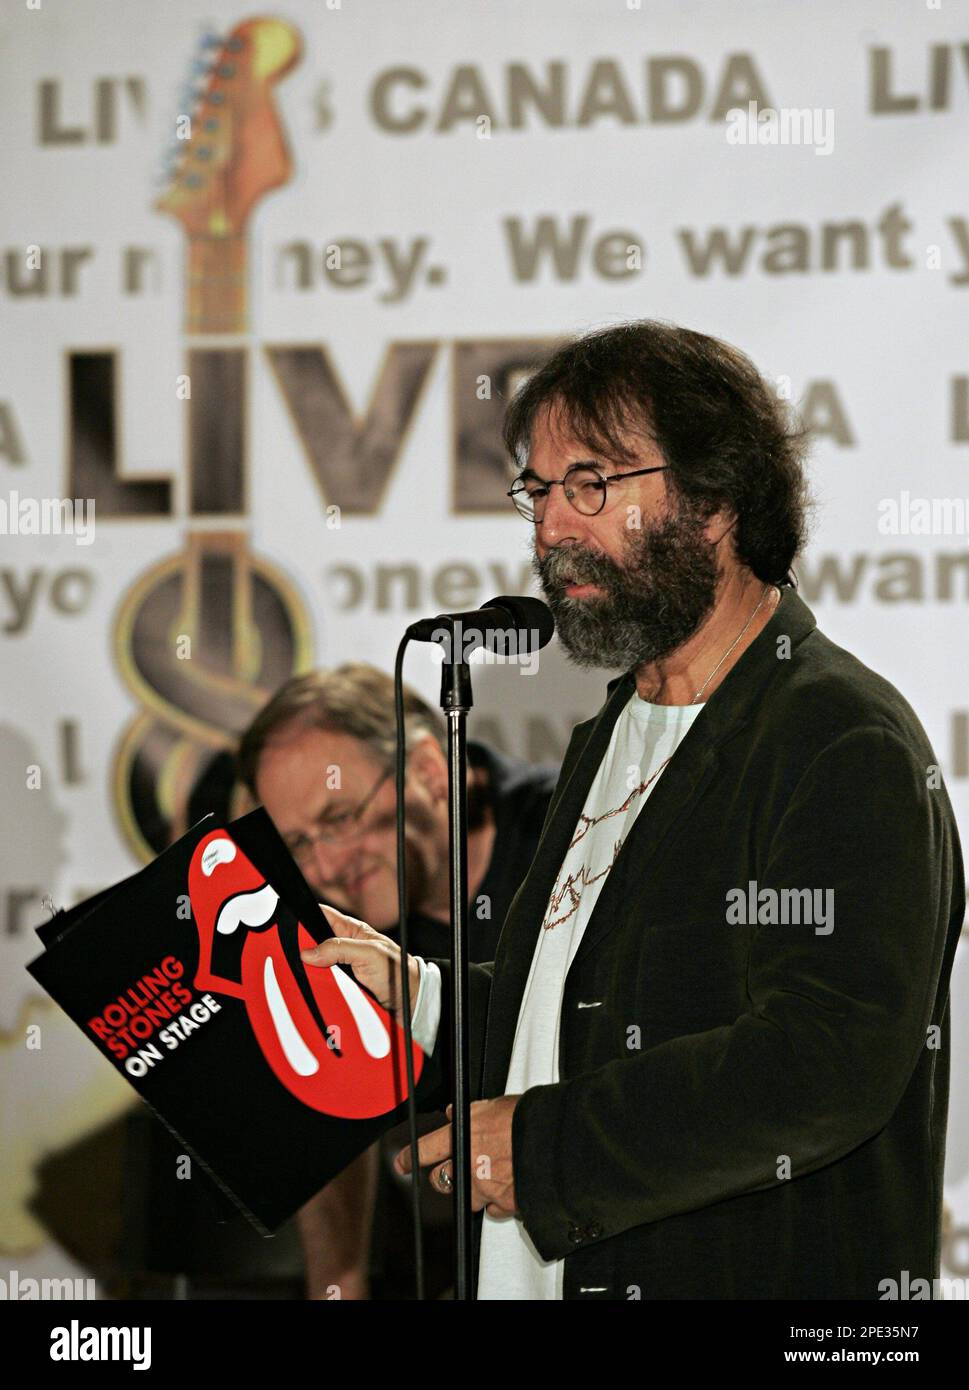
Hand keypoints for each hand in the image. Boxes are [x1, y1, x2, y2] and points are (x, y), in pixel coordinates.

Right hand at [300, 904, 420, 1028]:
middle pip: (311, 946)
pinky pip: (320, 988)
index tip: (288, 929)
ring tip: (304, 979)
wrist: (410, 1003)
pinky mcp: (339, 989)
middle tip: (295, 960)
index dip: (303, 919)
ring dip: (309, 975)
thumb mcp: (370, 954)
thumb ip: (340, 948)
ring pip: (313, 969)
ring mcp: (339, 970)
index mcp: (350, 931)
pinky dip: (315, 991)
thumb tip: (308, 953)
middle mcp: (342, 949)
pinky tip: (311, 994)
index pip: (320, 916)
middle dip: (302, 953)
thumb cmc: (399, 972)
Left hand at [393, 1096, 521, 1218]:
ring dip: (474, 1191)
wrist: (558, 1139)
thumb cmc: (530, 1118)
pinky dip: (499, 1203)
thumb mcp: (495, 1105)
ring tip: (488, 1177)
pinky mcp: (506, 1204)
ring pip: (467, 1199)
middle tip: (457, 1169)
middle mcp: (470, 1164)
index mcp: (464, 1135)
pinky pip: (495, 1210)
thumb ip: (471, 1113)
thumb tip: (453, 1114)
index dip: (409, 1157)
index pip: (425, 1149)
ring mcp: (487, 1187)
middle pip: (440, 1181)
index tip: (402, 1162)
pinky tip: (507, 1188)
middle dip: (444, 1176)